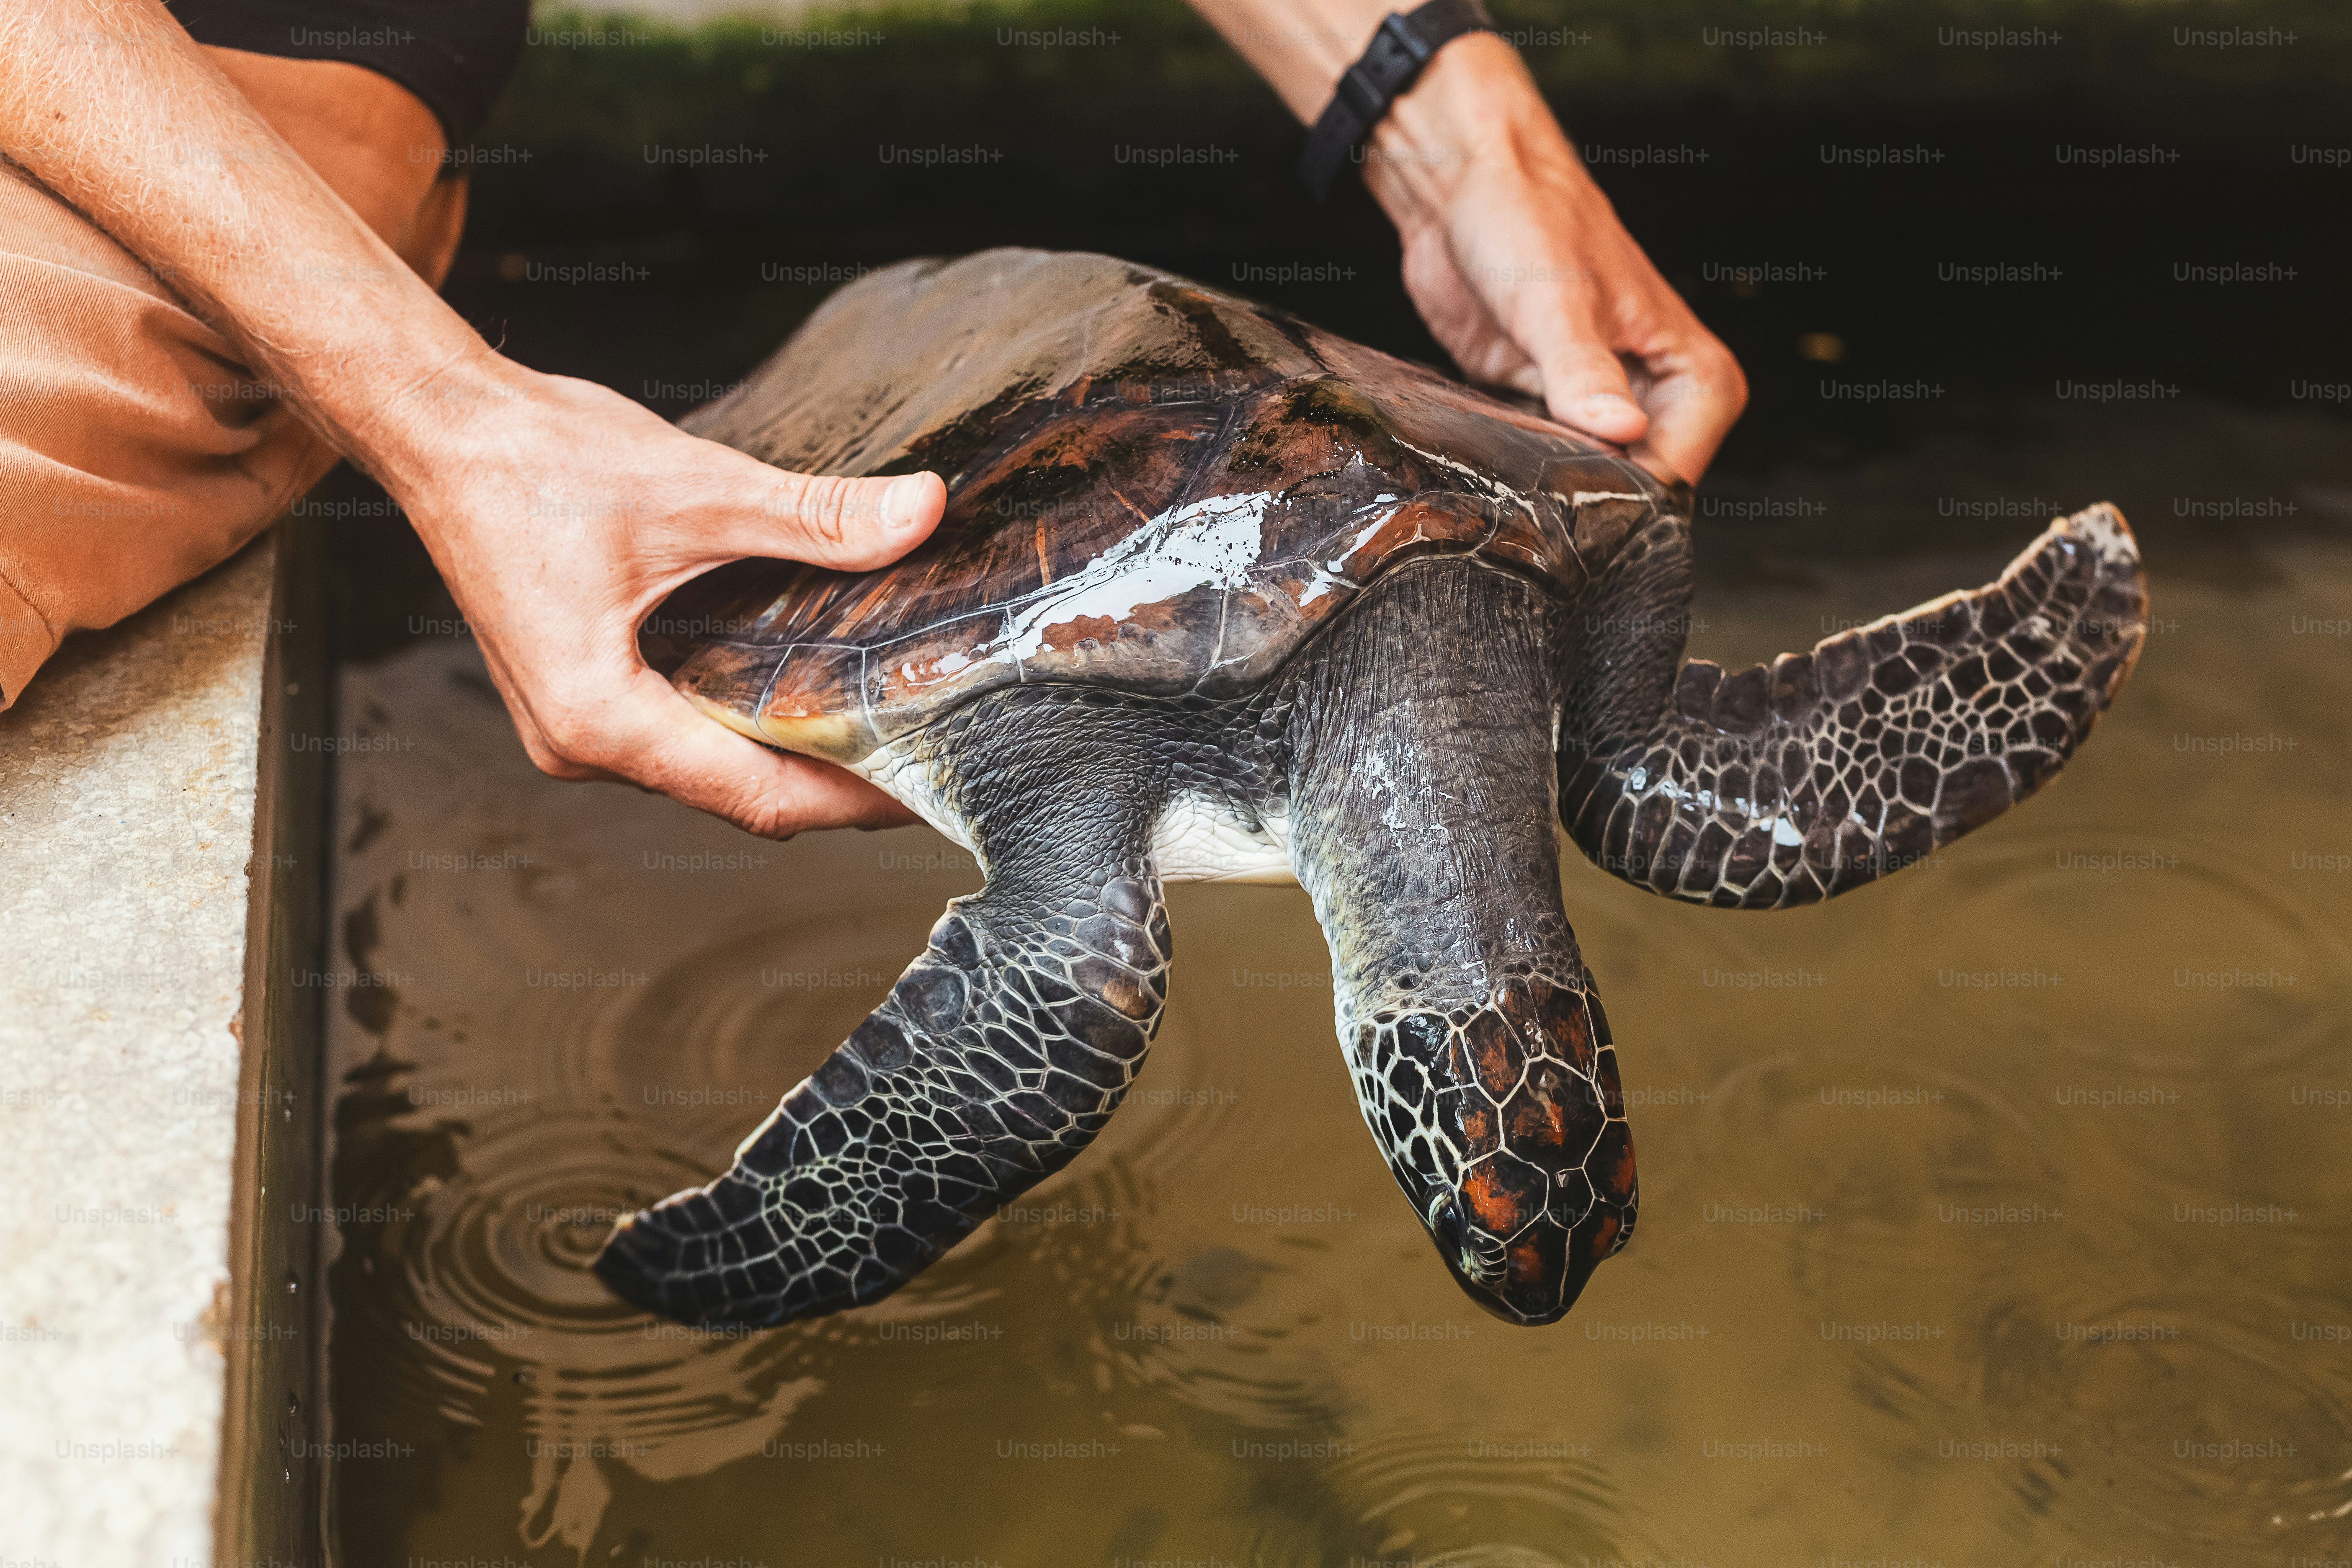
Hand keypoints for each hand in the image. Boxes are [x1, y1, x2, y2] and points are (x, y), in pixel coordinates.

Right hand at [0, 0, 942, 838]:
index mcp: (600, 717)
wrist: (445, 430)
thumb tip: (918, 512)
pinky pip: (682, 737)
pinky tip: (807, 695)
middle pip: (739, 795)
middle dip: (835, 781)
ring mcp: (574, 729)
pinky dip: (748, 725)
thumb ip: (814, 516)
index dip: (853, 800)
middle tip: (933, 753)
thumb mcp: (698, 489)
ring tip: (887, 729)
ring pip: (711, 770)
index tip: (930, 788)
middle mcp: (580, 744)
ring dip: (793, 754)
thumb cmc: (537, 462)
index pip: (758, 795)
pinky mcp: (578, 698)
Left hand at [1362, 36, 1746, 483]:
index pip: (1677, 470)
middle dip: (1587, 499)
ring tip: (1514, 483)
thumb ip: (1584, 373)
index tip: (1576, 504)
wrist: (1463, 187)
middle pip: (1634, 486)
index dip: (1628, 497)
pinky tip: (1493, 466)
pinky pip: (1542, 460)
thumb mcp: (1555, 300)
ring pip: (1586, 479)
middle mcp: (1652, 394)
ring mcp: (1597, 405)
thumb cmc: (1527, 216)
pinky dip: (1521, 469)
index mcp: (1690, 369)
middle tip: (1536, 501)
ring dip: (1550, 488)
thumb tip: (1624, 432)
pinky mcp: (1544, 406)